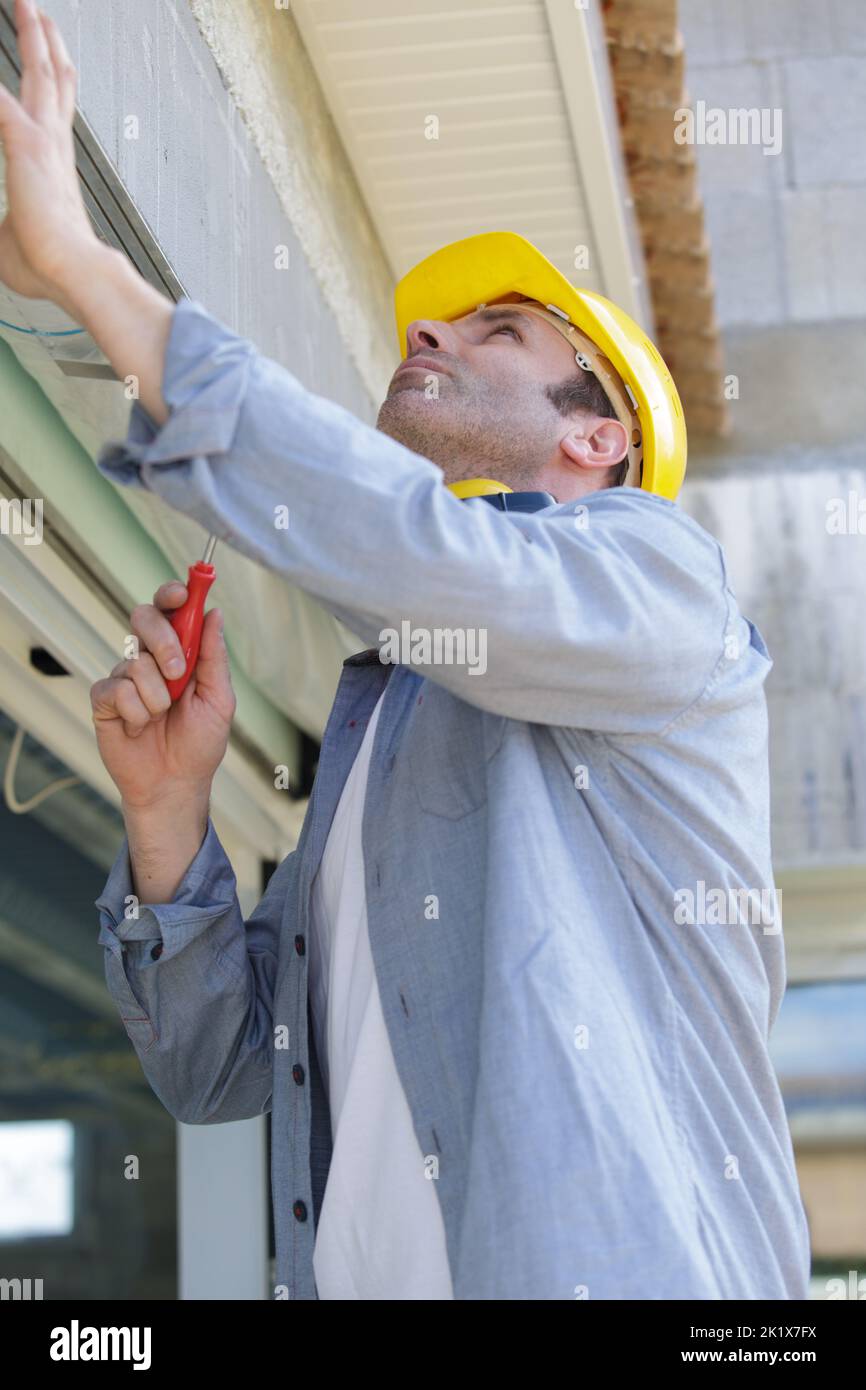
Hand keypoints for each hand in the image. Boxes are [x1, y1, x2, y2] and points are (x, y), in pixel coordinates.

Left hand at [0, 0, 97, 301]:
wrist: (74, 273)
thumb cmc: (50, 266)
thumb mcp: (9, 242)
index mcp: (53, 165)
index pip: (53, 108)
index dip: (51, 77)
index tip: (45, 56)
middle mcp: (53, 146)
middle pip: (51, 79)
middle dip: (43, 40)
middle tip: (37, 10)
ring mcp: (42, 143)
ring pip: (39, 74)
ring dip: (32, 37)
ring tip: (28, 6)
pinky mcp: (25, 146)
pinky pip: (0, 103)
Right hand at [91, 582, 235, 810]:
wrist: (175, 784)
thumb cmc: (199, 744)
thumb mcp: (219, 699)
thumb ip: (213, 656)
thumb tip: (214, 613)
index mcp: (179, 652)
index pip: (170, 610)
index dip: (172, 594)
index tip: (182, 592)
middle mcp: (149, 659)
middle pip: (144, 617)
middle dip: (164, 641)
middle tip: (177, 674)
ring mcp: (125, 677)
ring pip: (136, 662)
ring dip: (157, 696)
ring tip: (162, 719)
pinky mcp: (104, 700)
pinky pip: (117, 690)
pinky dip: (136, 713)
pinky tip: (140, 728)